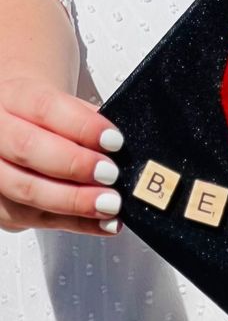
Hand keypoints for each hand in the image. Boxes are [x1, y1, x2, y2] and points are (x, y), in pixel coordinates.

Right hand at [0, 77, 124, 235]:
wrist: (16, 126)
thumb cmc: (45, 116)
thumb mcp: (65, 102)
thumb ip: (88, 120)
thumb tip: (121, 147)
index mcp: (13, 97)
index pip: (45, 107)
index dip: (83, 126)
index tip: (115, 141)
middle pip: (28, 149)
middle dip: (75, 165)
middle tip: (111, 174)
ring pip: (25, 189)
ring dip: (74, 201)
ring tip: (110, 203)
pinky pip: (34, 219)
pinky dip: (75, 223)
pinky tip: (102, 222)